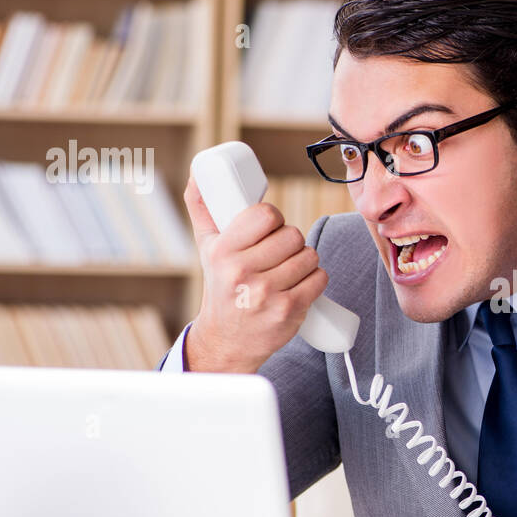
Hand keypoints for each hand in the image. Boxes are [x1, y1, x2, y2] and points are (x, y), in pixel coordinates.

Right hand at [182, 175, 329, 372]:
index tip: (269, 228)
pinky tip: (300, 284)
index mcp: (223, 252)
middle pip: (292, 235)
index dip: (273, 219)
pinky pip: (319, 278)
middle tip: (280, 253)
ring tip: (289, 269)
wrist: (227, 341)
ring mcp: (267, 294)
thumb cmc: (221, 288)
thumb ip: (203, 210)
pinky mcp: (289, 311)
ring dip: (305, 260)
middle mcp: (242, 272)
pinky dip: (315, 279)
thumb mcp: (206, 249)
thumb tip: (196, 176)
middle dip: (290, 242)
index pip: (265, 215)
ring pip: (309, 255)